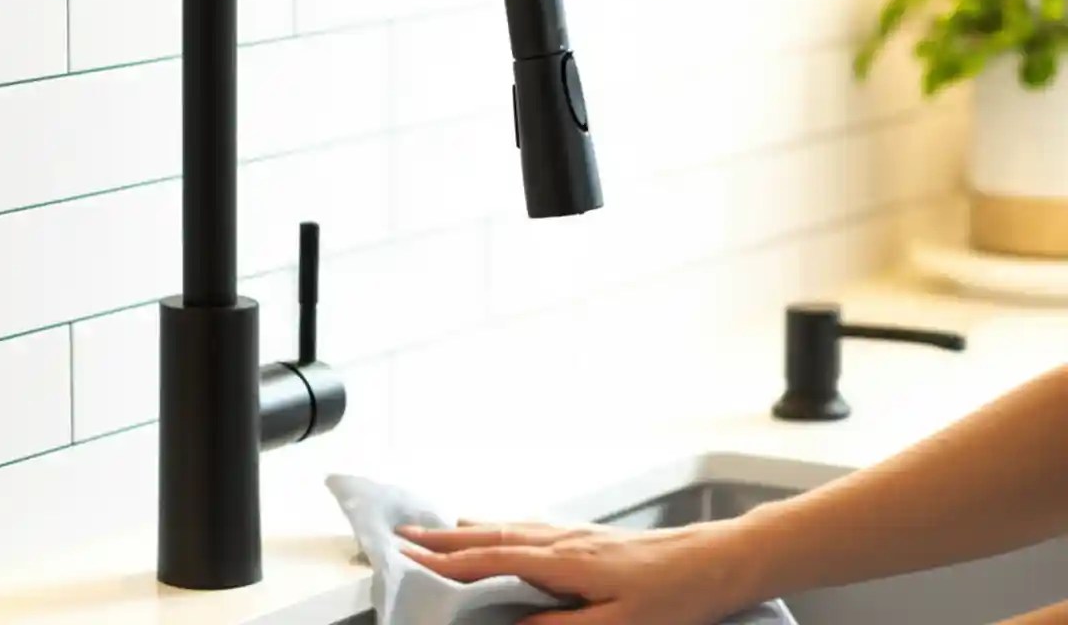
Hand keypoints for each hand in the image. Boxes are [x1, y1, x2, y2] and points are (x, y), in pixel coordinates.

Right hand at [397, 518, 761, 624]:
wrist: (718, 559)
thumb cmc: (676, 595)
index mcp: (565, 562)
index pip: (492, 560)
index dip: (448, 562)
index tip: (409, 559)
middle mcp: (564, 540)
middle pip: (491, 536)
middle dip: (444, 538)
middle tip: (404, 537)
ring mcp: (576, 534)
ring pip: (508, 527)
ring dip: (467, 530)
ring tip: (436, 531)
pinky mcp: (590, 536)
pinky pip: (529, 526)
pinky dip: (500, 527)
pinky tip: (499, 529)